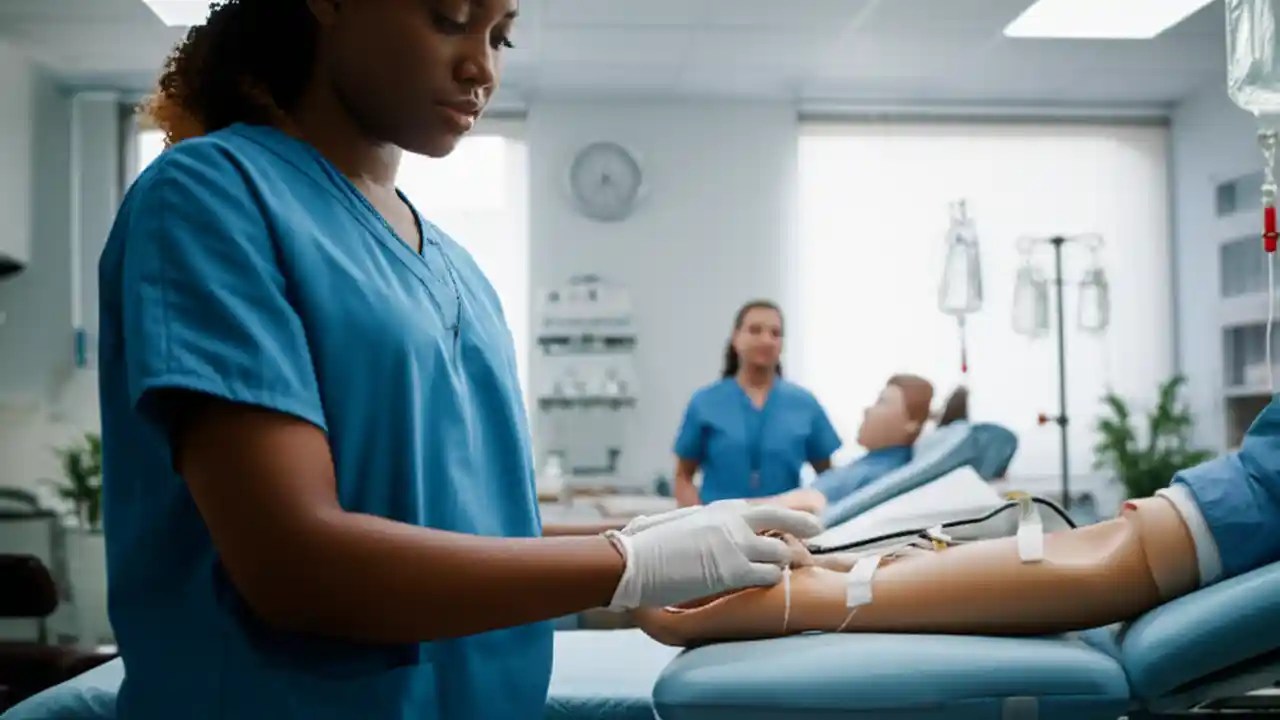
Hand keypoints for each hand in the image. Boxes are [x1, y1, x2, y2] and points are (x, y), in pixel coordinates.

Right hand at [606, 503, 824, 609]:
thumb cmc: (647, 544)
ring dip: (782, 565)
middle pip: (785, 523)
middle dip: (803, 532)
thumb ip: (703, 525)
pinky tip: (766, 584)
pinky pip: (769, 576)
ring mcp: (735, 545)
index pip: (769, 510)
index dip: (793, 519)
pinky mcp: (732, 570)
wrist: (633, 560)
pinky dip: (772, 581)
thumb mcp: (680, 523)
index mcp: (722, 509)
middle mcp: (733, 521)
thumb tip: (696, 528)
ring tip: (778, 572)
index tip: (810, 525)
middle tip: (814, 541)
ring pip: (781, 554)